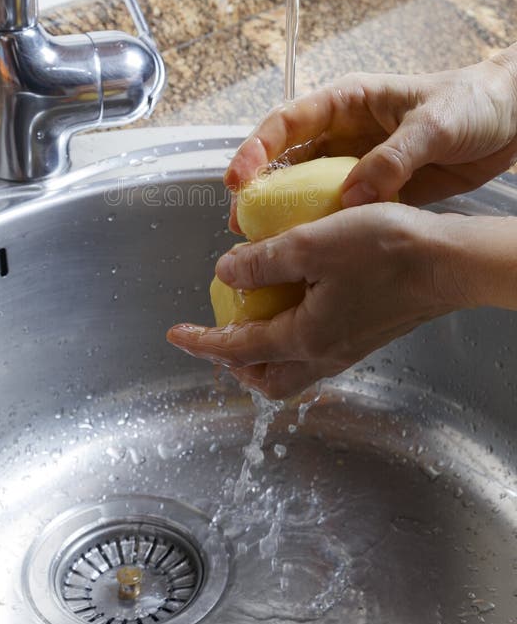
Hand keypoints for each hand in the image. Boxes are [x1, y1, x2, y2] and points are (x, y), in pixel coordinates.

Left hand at [167, 203, 470, 399]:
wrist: (448, 262)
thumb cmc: (387, 250)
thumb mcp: (312, 245)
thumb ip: (263, 261)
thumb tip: (225, 271)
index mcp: (305, 337)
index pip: (237, 349)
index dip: (202, 341)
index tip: (176, 335)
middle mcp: (325, 353)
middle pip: (267, 378)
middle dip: (234, 363)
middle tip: (215, 336)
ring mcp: (349, 348)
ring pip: (292, 369)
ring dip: (263, 354)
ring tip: (250, 321)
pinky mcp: (366, 335)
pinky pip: (315, 351)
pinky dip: (291, 339)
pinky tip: (295, 303)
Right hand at [225, 51, 516, 231]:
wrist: (512, 118)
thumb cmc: (472, 102)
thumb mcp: (433, 124)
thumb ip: (392, 159)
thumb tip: (352, 200)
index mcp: (347, 101)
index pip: (286, 121)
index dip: (256, 148)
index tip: (238, 179)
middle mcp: (343, 132)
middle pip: (287, 160)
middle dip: (260, 190)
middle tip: (241, 224)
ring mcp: (358, 162)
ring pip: (308, 188)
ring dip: (286, 215)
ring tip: (263, 244)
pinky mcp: (377, 188)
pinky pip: (341, 209)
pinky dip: (324, 228)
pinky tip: (311, 250)